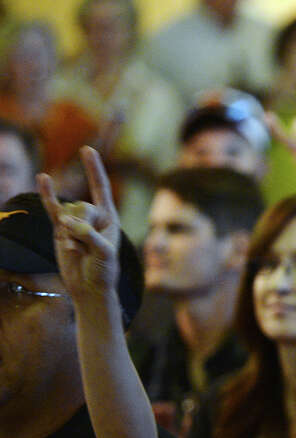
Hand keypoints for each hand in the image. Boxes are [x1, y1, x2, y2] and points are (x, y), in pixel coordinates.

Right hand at [36, 146, 121, 302]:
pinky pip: (52, 209)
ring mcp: (75, 221)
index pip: (101, 188)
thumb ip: (88, 234)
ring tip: (78, 251)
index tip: (87, 150)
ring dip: (70, 235)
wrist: (88, 287)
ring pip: (66, 214)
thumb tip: (66, 222)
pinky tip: (42, 178)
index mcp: (110, 218)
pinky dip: (47, 194)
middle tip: (86, 248)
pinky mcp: (60, 229)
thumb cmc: (103, 271)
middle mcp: (93, 216)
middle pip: (81, 207)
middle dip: (82, 228)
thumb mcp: (103, 253)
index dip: (94, 169)